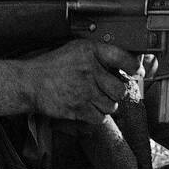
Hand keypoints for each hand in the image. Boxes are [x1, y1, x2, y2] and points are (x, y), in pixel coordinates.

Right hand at [24, 41, 140, 122]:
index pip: (123, 57)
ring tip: (93, 99)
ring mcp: (85, 91)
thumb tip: (127, 66)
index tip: (137, 72)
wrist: (30, 83)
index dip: (134, 66)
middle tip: (107, 91)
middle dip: (116, 93)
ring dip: (105, 106)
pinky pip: (100, 118)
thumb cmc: (53, 67)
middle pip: (120, 89)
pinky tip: (87, 108)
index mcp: (90, 51)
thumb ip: (99, 56)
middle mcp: (90, 70)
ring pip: (112, 106)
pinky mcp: (79, 108)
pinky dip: (96, 116)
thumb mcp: (76, 50)